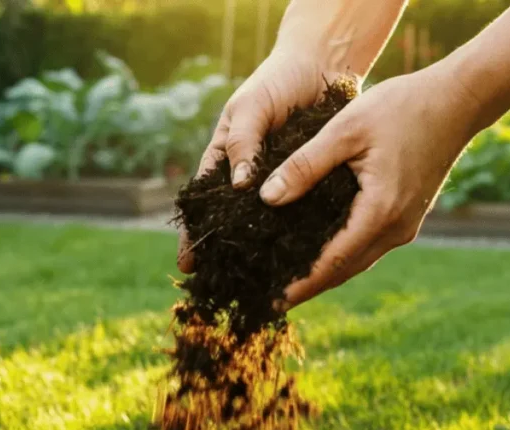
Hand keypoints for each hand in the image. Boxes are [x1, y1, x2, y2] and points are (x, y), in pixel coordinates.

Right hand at [177, 51, 351, 272]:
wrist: (321, 64)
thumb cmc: (275, 82)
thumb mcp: (250, 109)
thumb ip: (243, 144)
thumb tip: (240, 187)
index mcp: (225, 161)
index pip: (204, 206)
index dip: (194, 235)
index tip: (188, 265)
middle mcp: (250, 178)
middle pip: (233, 223)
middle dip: (228, 254)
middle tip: (225, 285)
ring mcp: (280, 182)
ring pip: (269, 224)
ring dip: (266, 251)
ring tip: (264, 281)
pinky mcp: (312, 183)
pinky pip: (304, 213)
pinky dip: (303, 234)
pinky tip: (306, 256)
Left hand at [258, 66, 478, 308]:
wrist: (458, 99)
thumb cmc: (402, 108)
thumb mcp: (344, 130)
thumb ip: (304, 165)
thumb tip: (266, 197)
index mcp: (380, 212)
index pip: (332, 263)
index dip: (300, 285)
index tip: (271, 303)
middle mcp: (396, 228)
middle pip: (344, 271)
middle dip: (307, 287)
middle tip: (270, 300)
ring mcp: (406, 225)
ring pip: (357, 261)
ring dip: (324, 274)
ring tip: (286, 282)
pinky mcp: (407, 216)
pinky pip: (368, 245)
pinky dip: (341, 255)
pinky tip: (316, 253)